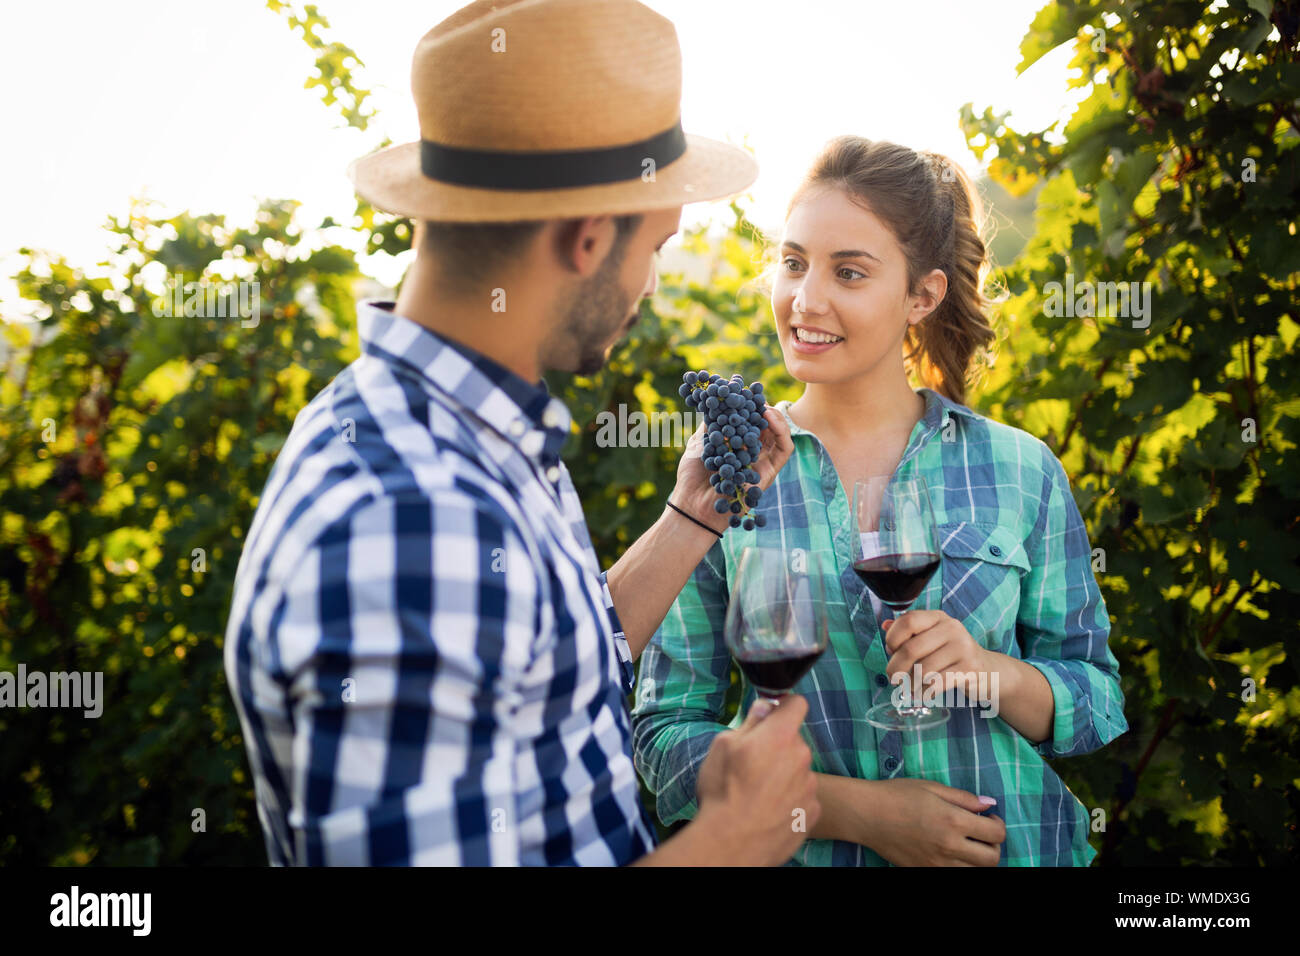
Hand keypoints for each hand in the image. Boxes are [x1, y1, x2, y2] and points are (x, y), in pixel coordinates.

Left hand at [671, 406, 793, 532]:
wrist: (693, 503)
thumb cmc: (692, 475)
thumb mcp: (700, 441)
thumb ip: (713, 423)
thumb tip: (718, 400)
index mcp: (736, 443)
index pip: (751, 419)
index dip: (751, 404)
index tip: (745, 390)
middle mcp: (752, 452)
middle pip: (768, 425)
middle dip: (764, 407)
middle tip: (756, 395)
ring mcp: (763, 462)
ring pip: (780, 434)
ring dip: (776, 416)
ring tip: (764, 405)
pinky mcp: (770, 473)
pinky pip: (784, 450)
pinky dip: (782, 431)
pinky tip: (769, 417)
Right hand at [695, 694, 820, 864]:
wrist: (732, 842)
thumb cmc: (723, 791)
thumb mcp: (723, 745)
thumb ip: (750, 722)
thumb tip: (765, 707)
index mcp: (780, 735)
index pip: (796, 703)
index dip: (783, 706)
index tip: (771, 716)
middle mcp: (801, 756)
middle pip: (794, 741)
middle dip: (777, 747)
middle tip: (752, 765)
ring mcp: (809, 786)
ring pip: (797, 770)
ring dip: (783, 775)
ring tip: (757, 793)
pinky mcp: (812, 812)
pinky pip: (802, 796)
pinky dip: (789, 800)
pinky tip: (768, 810)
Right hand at [863, 778, 1004, 865]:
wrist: (866, 815)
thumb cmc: (897, 795)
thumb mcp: (932, 788)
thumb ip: (964, 798)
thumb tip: (989, 805)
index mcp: (953, 821)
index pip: (996, 834)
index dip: (999, 825)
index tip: (989, 818)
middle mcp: (949, 846)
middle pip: (992, 859)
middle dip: (994, 846)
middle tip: (982, 834)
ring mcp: (937, 864)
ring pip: (976, 871)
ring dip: (978, 858)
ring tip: (966, 844)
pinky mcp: (924, 871)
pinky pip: (953, 874)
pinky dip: (959, 866)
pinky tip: (949, 851)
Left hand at [882, 610, 993, 702]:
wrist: (989, 671)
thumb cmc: (951, 655)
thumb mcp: (931, 638)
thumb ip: (909, 633)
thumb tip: (885, 626)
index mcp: (938, 618)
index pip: (908, 621)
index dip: (892, 638)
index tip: (890, 652)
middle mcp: (952, 628)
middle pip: (911, 648)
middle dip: (896, 668)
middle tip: (893, 679)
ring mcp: (963, 648)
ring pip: (923, 670)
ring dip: (911, 684)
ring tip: (911, 689)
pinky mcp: (970, 669)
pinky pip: (937, 684)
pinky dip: (925, 693)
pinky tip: (923, 695)